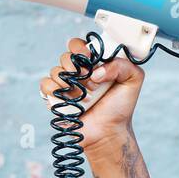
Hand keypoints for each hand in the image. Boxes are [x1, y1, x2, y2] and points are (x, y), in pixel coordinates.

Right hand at [39, 37, 144, 153]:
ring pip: (56, 70)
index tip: (91, 59)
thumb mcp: (133, 80)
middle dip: (78, 68)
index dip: (82, 49)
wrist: (108, 132)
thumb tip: (96, 70)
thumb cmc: (120, 107)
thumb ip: (123, 64)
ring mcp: (65, 84)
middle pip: (66, 56)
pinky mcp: (55, 97)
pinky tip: (69, 99)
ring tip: (86, 97)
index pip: (79, 44)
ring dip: (71, 84)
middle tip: (92, 82)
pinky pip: (45, 84)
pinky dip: (54, 90)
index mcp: (93, 62)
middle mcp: (77, 71)